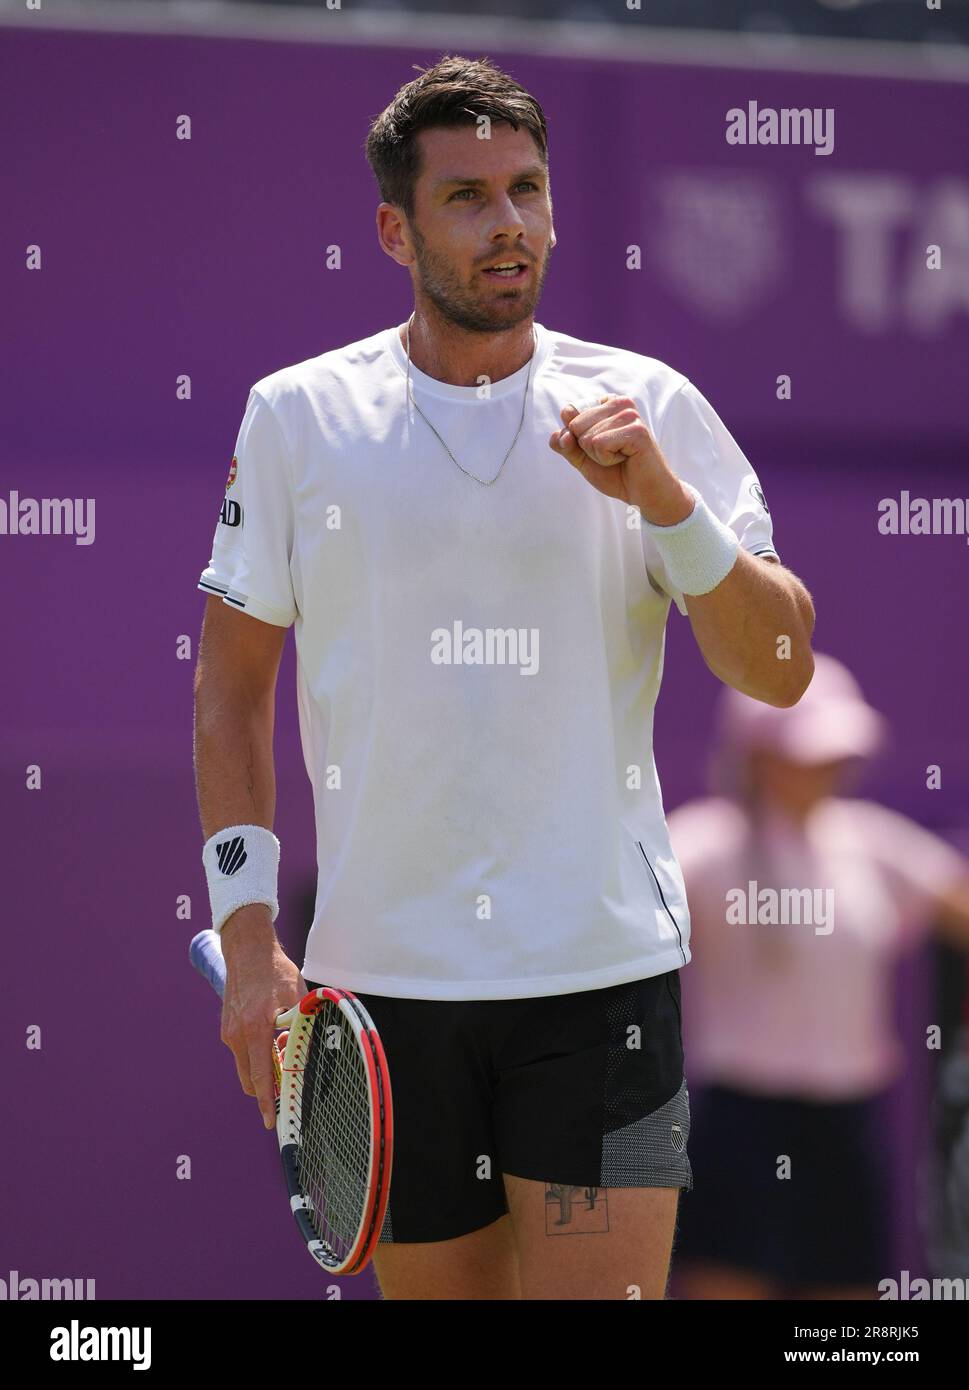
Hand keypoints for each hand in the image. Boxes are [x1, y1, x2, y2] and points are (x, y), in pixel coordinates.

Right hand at [219, 905, 306, 1128]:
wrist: (247, 949)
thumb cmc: (275, 971)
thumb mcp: (296, 998)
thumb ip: (298, 1027)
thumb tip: (300, 1053)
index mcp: (255, 1029)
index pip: (262, 1076)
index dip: (267, 1101)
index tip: (271, 1122)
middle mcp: (237, 1035)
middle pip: (250, 1080)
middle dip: (266, 1090)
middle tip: (287, 1089)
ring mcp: (229, 1032)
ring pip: (246, 1067)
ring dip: (263, 1070)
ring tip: (283, 1052)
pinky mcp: (226, 1027)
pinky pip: (242, 1052)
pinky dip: (256, 1055)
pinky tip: (271, 1039)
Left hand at [548, 395, 693, 524]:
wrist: (643, 494)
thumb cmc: (617, 474)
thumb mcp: (584, 459)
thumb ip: (567, 445)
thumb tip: (556, 435)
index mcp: (608, 403)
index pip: (570, 415)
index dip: (578, 441)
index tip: (602, 449)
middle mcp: (620, 403)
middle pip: (576, 425)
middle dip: (588, 449)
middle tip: (613, 455)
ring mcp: (630, 415)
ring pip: (587, 436)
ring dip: (599, 456)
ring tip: (621, 458)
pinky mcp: (637, 430)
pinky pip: (599, 444)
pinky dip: (607, 459)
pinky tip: (626, 459)